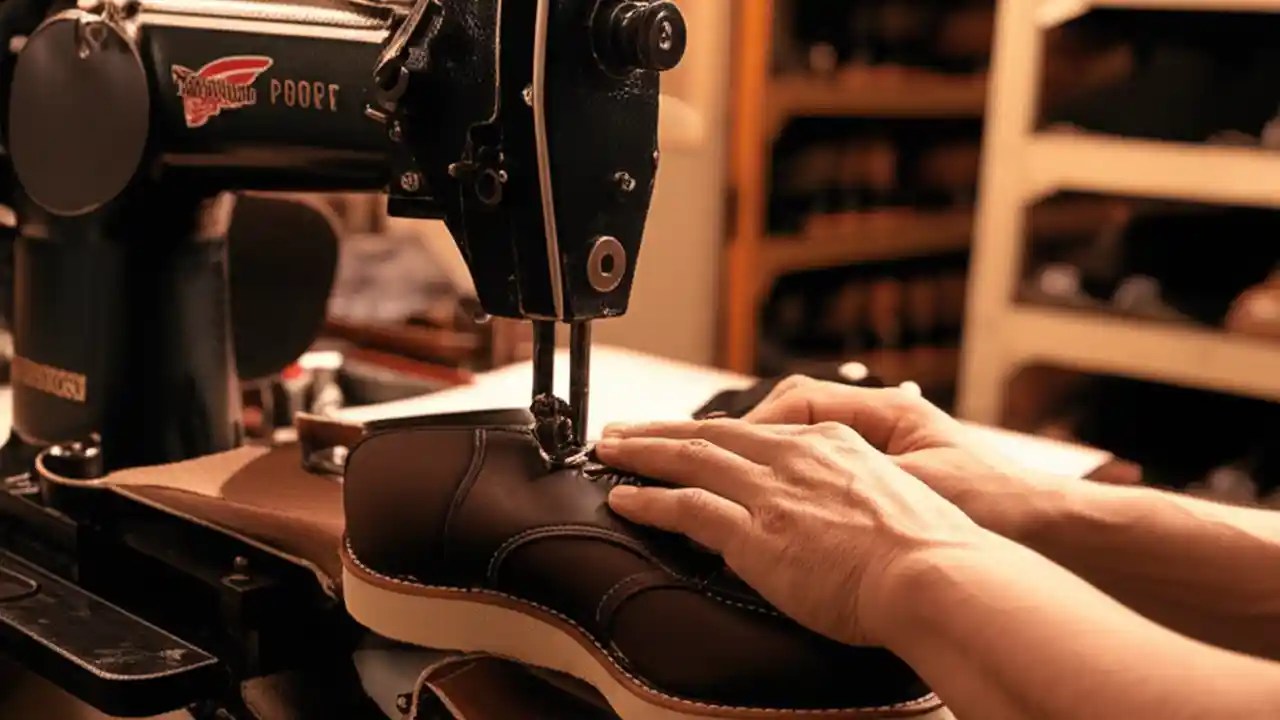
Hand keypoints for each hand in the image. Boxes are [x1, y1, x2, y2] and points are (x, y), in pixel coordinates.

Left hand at [594, 418, 983, 646]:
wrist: (936, 573)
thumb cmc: (933, 549)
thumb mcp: (897, 496)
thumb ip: (852, 494)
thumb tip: (833, 515)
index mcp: (832, 444)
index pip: (757, 434)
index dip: (714, 435)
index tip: (689, 437)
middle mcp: (796, 458)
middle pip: (712, 435)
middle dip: (661, 432)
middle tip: (623, 432)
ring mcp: (772, 493)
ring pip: (690, 460)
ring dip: (642, 454)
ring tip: (608, 454)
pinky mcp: (756, 534)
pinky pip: (687, 508)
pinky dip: (650, 500)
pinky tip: (624, 499)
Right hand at [743, 376, 1053, 535]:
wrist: (1051, 534)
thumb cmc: (996, 504)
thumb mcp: (916, 482)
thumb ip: (852, 474)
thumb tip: (793, 469)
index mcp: (888, 412)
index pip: (801, 399)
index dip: (754, 422)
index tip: (721, 449)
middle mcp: (886, 425)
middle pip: (797, 416)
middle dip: (751, 436)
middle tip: (708, 459)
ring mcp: (890, 454)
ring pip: (812, 444)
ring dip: (774, 457)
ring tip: (737, 480)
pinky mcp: (897, 486)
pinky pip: (833, 474)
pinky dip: (804, 484)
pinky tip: (789, 506)